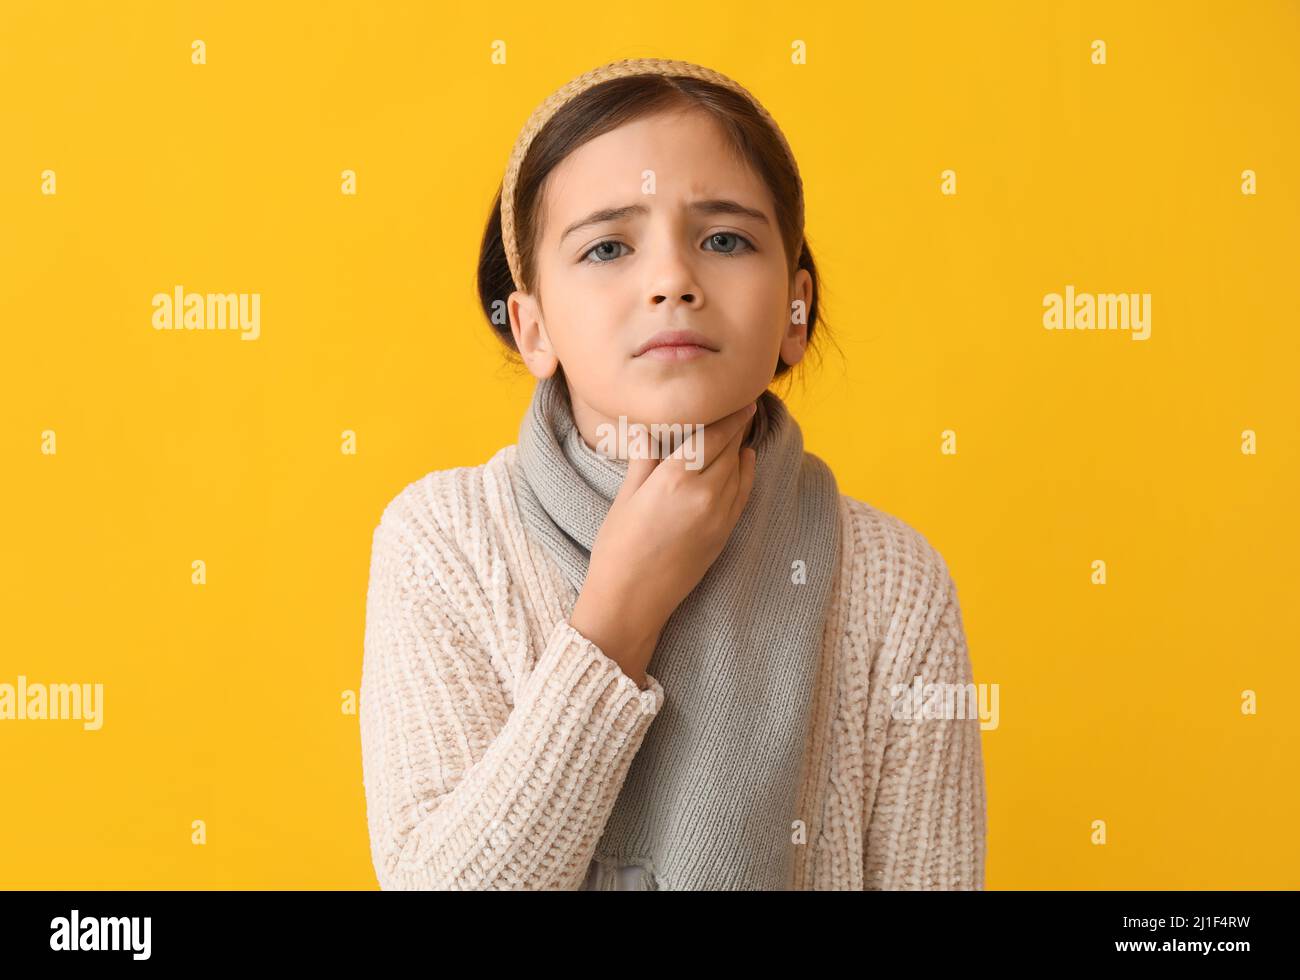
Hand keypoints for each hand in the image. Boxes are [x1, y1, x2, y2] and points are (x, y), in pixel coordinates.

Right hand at [569, 400, 758, 687]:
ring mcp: (720, 516)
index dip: (727, 411)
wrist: (631, 602)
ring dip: (740, 445)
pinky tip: (743, 457)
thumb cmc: (618, 548)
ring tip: (739, 424)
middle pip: (730, 446)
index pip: (712, 432)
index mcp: (675, 479)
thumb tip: (653, 426)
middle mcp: (705, 494)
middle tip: (740, 400)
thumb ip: (646, 458)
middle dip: (736, 422)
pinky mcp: (725, 534)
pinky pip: (744, 492)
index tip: (735, 393)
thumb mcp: (626, 496)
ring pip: (740, 468)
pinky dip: (746, 471)